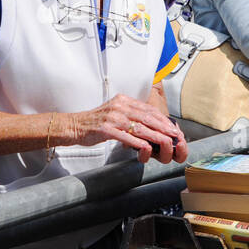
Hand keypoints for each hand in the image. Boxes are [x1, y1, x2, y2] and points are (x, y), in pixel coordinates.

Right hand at [71, 94, 186, 164]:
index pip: (148, 109)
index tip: (173, 128)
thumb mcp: (115, 112)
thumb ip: (131, 115)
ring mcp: (112, 118)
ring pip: (140, 127)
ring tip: (166, 143)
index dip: (163, 119)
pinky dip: (138, 143)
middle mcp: (119, 106)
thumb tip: (149, 124)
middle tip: (175, 136)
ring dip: (156, 136)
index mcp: (123, 101)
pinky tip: (147, 148)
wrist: (74, 126)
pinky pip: (126, 136)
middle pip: (147, 117)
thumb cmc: (95, 122)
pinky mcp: (106, 129)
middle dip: (164, 127)